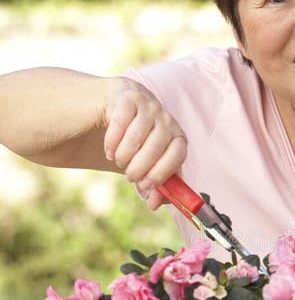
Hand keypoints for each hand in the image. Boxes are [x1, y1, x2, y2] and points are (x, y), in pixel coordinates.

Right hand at [102, 78, 186, 208]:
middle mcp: (165, 117)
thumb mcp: (145, 164)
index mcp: (176, 134)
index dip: (164, 171)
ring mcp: (147, 104)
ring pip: (137, 135)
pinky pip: (120, 122)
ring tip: (119, 161)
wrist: (111, 108)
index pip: (179, 152)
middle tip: (130, 176)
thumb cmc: (132, 142)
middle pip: (158, 145)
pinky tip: (109, 151)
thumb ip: (153, 184)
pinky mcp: (126, 96)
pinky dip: (112, 142)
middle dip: (141, 167)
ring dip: (125, 156)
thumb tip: (154, 204)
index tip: (148, 185)